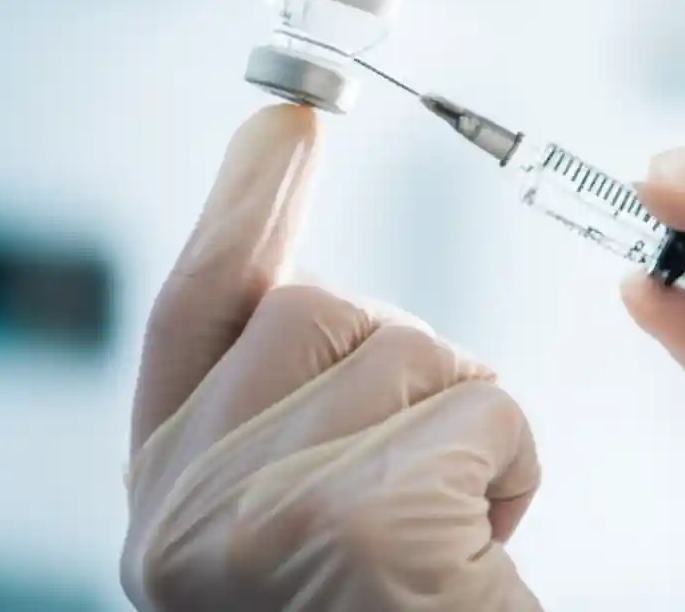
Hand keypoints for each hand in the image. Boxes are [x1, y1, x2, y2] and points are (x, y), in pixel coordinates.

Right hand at [120, 106, 540, 610]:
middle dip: (412, 358)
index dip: (240, 207)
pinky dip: (512, 461)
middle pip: (322, 307)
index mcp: (171, 497)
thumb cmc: (398, 611)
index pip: (193, 310)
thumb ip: (288, 411)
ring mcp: (259, 521)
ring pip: (413, 347)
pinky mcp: (363, 530)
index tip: (284, 122)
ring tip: (458, 525)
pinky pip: (481, 410)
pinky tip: (485, 547)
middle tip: (431, 465)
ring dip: (470, 419)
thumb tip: (320, 290)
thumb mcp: (309, 516)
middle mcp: (182, 512)